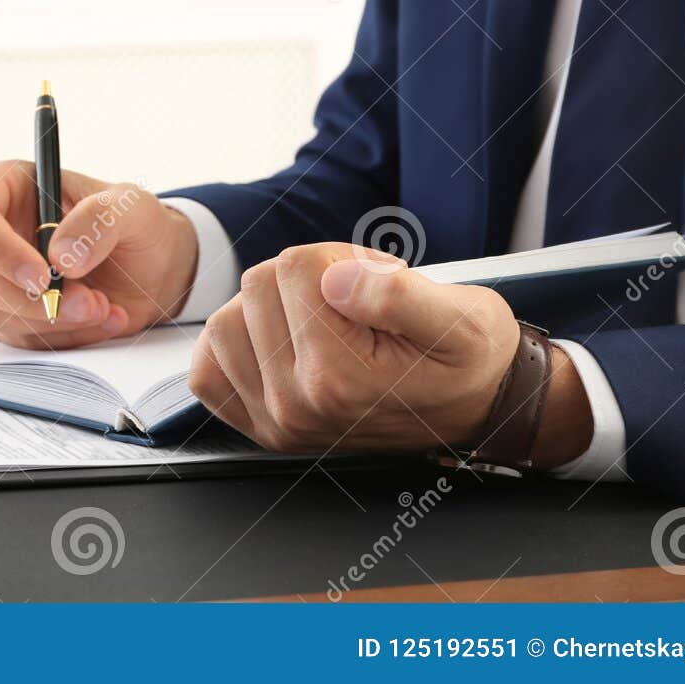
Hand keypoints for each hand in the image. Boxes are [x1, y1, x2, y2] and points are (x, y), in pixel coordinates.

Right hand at [0, 160, 198, 348]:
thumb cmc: (134, 224)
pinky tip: (104, 318)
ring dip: (53, 319)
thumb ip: (98, 220)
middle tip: (87, 301)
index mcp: (6, 187)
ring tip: (105, 306)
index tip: (41, 275)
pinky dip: (67, 335)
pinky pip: (22, 338)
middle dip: (30, 298)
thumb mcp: (131, 207)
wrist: (153, 268)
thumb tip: (59, 256)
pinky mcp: (12, 316)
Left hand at [188, 243, 524, 454]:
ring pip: (226, 319)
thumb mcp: (464, 318)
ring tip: (325, 323)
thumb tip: (335, 278)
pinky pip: (208, 365)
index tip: (376, 285)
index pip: (296, 266)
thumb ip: (398, 295)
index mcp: (338, 379)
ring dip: (270, 309)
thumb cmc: (468, 360)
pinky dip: (237, 343)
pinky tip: (280, 342)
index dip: (340, 259)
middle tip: (355, 305)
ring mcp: (272, 421)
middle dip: (305, 279)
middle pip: (257, 286)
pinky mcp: (256, 424)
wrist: (476, 408)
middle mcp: (294, 408)